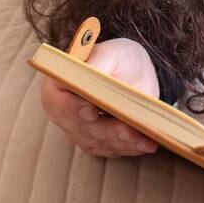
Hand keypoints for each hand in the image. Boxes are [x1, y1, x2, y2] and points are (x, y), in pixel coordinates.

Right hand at [39, 36, 161, 157]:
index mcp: (57, 87)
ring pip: (99, 142)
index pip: (60, 102)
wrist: (132, 73)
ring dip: (123, 142)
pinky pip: (112, 149)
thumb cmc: (117, 58)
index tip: (92, 110)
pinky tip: (147, 144)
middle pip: (82, 128)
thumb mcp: (110, 53)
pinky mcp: (97, 143)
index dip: (74, 108)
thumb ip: (99, 61)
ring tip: (146, 139)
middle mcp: (63, 113)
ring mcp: (79, 131)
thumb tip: (92, 72)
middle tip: (131, 130)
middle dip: (109, 130)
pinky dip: (130, 148)